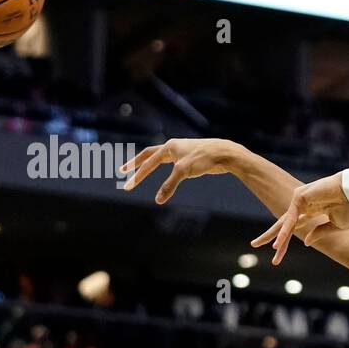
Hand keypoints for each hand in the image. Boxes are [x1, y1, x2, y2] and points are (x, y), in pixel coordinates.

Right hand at [119, 138, 240, 202]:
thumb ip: (169, 185)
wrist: (225, 153)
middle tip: (122, 170)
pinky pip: (174, 165)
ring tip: (141, 171)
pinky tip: (168, 174)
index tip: (127, 186)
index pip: (148, 162)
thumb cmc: (204, 158)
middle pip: (149, 155)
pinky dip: (166, 171)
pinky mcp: (191, 160)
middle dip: (136, 164)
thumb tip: (158, 200)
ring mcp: (182, 153)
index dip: (137, 175)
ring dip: (150, 165)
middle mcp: (174, 147)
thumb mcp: (184, 171)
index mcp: (169, 147)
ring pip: (162, 159)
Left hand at [251, 173, 348, 264]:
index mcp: (312, 210)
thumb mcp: (336, 226)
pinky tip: (279, 242)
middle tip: (254, 244)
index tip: (277, 253)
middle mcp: (303, 205)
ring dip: (276, 236)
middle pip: (283, 224)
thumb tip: (305, 243)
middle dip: (271, 236)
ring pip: (284, 222)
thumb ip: (319, 233)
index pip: (294, 227)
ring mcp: (299, 199)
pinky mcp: (299, 196)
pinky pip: (291, 218)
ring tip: (268, 249)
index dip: (285, 240)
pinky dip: (285, 231)